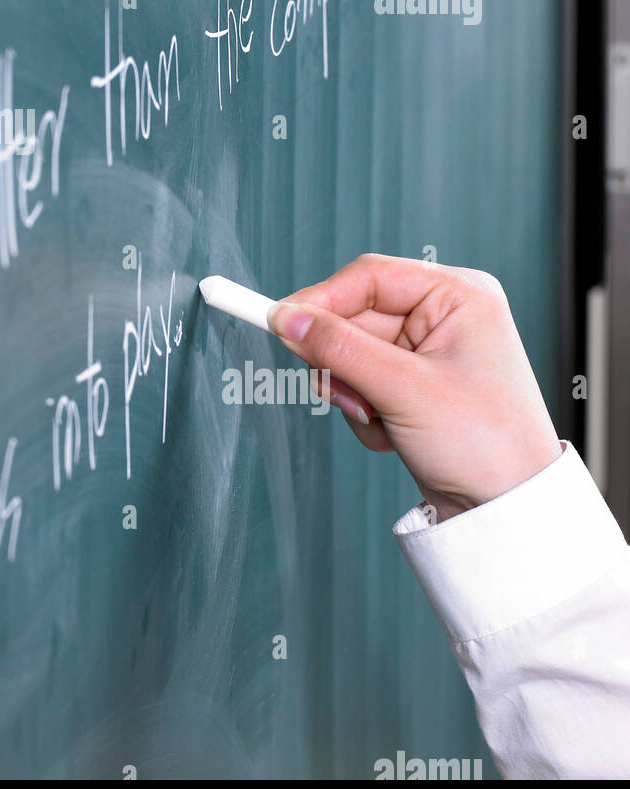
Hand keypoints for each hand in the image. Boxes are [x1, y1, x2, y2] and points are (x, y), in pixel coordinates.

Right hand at [269, 253, 562, 520]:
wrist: (507, 510)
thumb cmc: (488, 444)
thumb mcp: (404, 389)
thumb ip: (339, 348)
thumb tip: (288, 318)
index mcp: (458, 296)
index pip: (369, 277)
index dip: (321, 299)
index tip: (281, 322)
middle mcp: (444, 316)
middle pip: (354, 319)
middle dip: (345, 366)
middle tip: (352, 396)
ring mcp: (427, 352)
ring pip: (350, 355)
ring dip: (353, 394)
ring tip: (383, 421)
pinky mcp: (412, 385)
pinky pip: (360, 383)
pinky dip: (365, 412)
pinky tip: (393, 434)